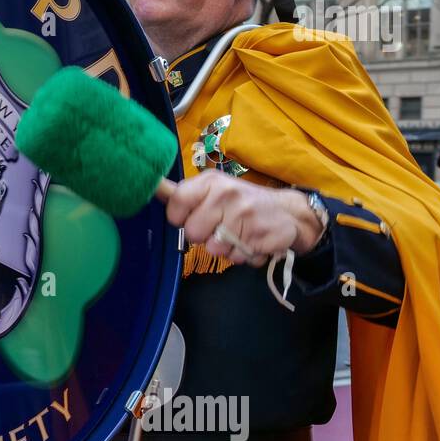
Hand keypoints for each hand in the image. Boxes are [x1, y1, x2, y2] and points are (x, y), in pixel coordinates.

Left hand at [164, 170, 323, 265]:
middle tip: (220, 226)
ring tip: (237, 234)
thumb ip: (183, 194)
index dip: (179, 217)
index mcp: (211, 182)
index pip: (176, 203)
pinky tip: (250, 241)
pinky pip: (236, 258)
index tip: (192, 216)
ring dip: (224, 248)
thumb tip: (152, 187)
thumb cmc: (240, 202)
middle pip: (192, 233)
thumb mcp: (213, 190)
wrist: (287, 211)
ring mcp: (246, 216)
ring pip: (214, 249)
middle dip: (204, 236)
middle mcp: (227, 195)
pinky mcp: (261, 236)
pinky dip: (242, 255)